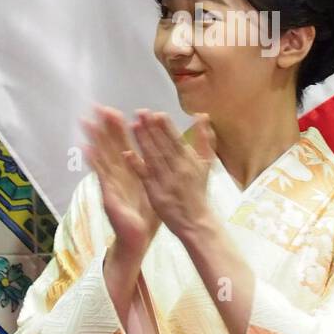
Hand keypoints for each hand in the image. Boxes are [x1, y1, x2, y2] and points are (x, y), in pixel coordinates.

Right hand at [80, 104, 160, 258]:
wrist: (139, 238)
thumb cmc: (147, 214)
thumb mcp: (154, 187)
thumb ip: (155, 169)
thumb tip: (163, 151)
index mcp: (130, 171)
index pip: (124, 145)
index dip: (120, 128)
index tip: (116, 110)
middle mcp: (118, 174)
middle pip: (110, 146)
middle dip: (105, 127)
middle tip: (98, 107)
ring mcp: (111, 183)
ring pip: (102, 157)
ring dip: (94, 140)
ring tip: (87, 122)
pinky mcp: (108, 194)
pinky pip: (101, 175)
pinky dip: (93, 162)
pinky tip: (86, 149)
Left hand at [125, 110, 216, 240]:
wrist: (196, 221)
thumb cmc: (198, 190)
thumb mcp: (206, 163)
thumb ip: (204, 139)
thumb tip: (202, 115)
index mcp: (190, 160)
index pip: (176, 140)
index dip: (166, 126)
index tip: (156, 113)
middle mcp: (179, 169)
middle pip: (163, 145)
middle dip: (151, 128)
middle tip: (140, 113)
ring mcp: (166, 180)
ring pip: (153, 157)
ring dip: (143, 141)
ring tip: (133, 125)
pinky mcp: (155, 192)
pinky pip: (145, 176)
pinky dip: (136, 164)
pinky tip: (126, 153)